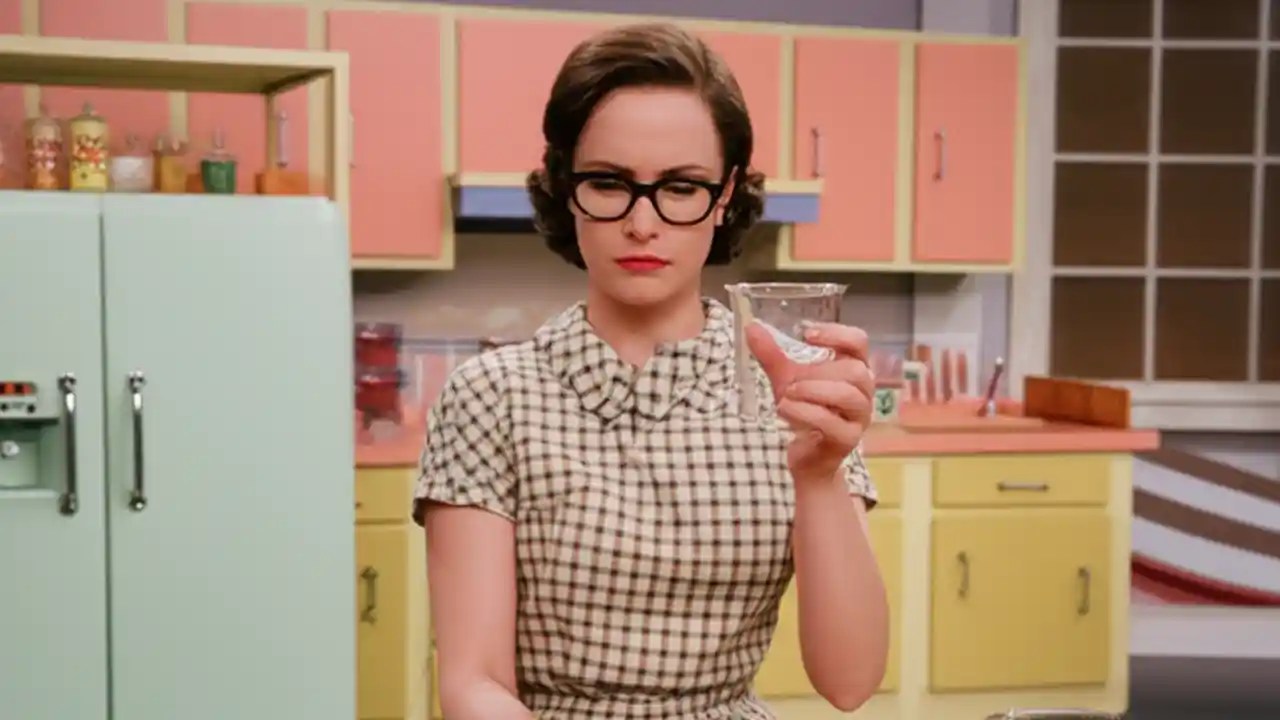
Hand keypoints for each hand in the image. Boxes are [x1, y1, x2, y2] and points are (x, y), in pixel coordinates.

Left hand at [746, 320, 874, 484]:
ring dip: (813, 391)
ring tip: (786, 394)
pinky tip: (787, 410)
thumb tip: (751, 327)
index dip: (837, 334)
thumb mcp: (785, 380)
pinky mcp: (848, 439)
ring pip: (848, 395)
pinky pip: (833, 423)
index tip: (806, 333)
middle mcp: (862, 391)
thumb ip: (772, 355)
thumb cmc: (802, 412)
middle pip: (855, 370)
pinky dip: (807, 413)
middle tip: (790, 380)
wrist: (803, 456)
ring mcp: (859, 417)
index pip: (858, 342)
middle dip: (818, 372)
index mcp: (852, 369)